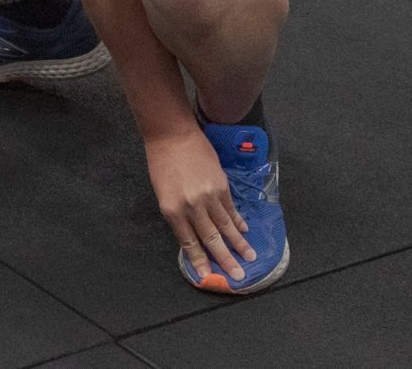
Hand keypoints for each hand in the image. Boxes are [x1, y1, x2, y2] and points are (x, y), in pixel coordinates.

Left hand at [146, 129, 254, 285]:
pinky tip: (244, 231)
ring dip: (239, 243)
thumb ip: (179, 215)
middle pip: (212, 239)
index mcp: (173, 211)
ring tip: (250, 256)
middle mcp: (192, 207)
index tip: (209, 276)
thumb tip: (195, 234)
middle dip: (226, 260)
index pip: (189, 243)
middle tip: (238, 275)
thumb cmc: (161, 163)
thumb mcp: (163, 194)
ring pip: (226, 226)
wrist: (172, 134)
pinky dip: (238, 221)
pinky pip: (231, 208)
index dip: (200, 261)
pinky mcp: (221, 185)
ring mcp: (209, 196)